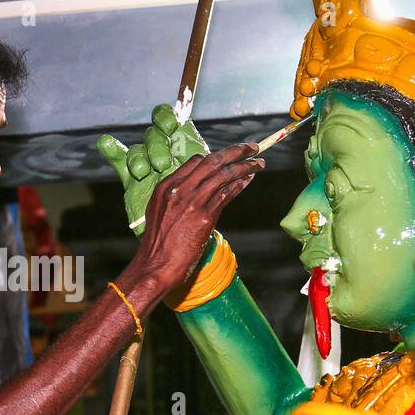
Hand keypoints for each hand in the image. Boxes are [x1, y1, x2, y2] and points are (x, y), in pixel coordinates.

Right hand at [100, 105, 260, 289]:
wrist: (155, 267)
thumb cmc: (157, 246)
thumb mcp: (159, 214)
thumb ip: (177, 199)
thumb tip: (198, 193)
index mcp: (165, 187)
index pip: (195, 161)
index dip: (215, 157)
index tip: (229, 158)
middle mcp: (179, 190)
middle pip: (212, 161)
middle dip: (236, 151)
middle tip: (252, 148)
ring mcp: (192, 202)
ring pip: (223, 175)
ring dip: (245, 166)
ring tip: (259, 164)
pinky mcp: (204, 217)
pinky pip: (227, 194)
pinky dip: (240, 184)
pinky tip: (249, 180)